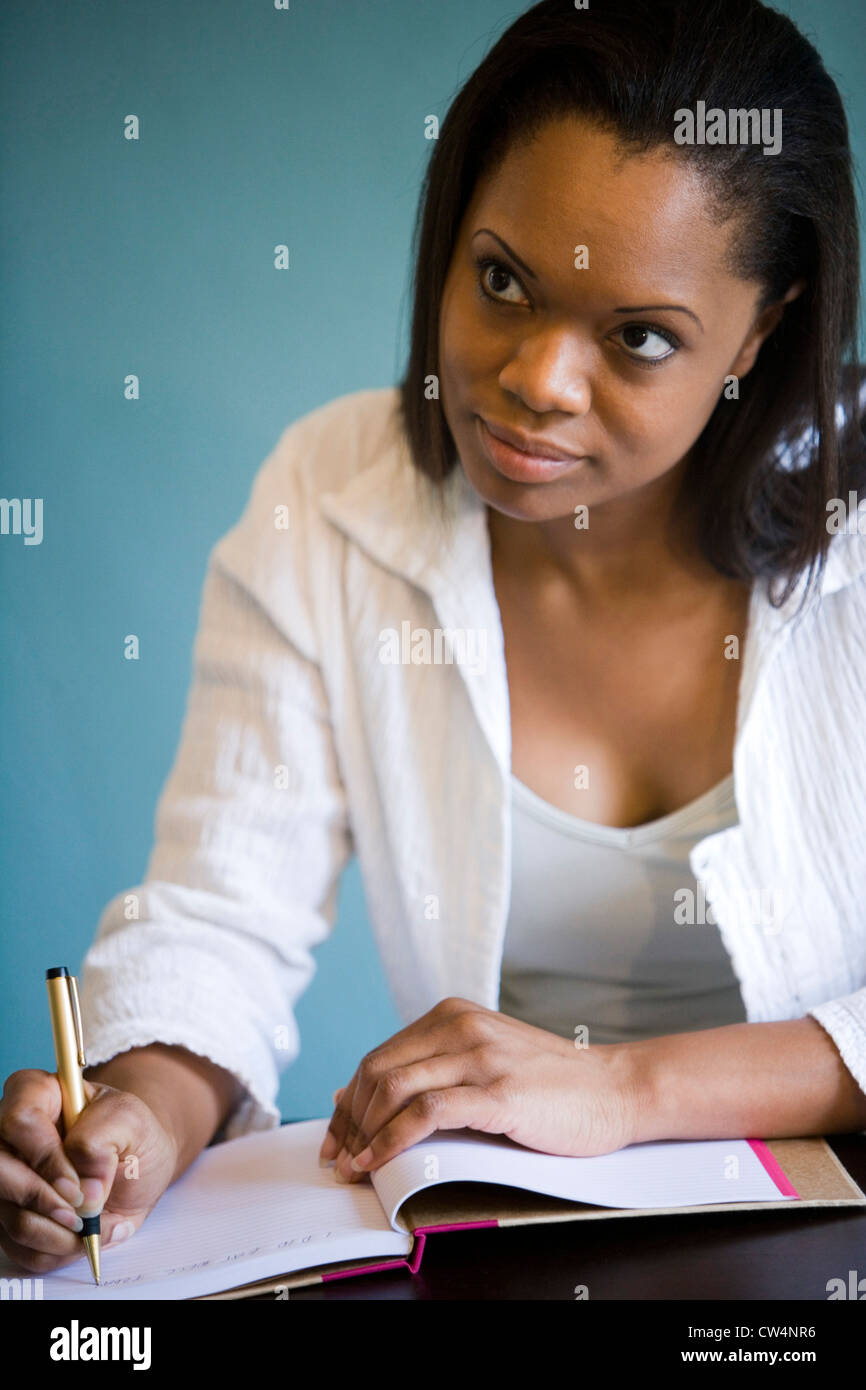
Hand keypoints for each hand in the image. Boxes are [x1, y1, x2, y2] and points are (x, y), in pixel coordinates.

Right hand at [0, 1068, 178, 1272]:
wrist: (136, 1168)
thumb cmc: (130, 1135)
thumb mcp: (131, 1121)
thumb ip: (103, 1140)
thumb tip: (82, 1186)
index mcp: (37, 1093)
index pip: (19, 1121)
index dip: (46, 1158)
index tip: (78, 1184)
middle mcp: (10, 1135)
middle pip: (0, 1172)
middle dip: (45, 1202)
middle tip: (82, 1213)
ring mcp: (6, 1178)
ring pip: (9, 1216)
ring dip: (56, 1233)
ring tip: (90, 1225)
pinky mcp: (9, 1215)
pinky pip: (19, 1246)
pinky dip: (54, 1251)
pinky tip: (79, 1236)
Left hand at [318, 997, 639, 1181]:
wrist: (616, 1088)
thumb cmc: (551, 1084)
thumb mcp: (486, 1058)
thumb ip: (433, 1068)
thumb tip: (360, 1095)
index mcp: (452, 1014)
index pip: (378, 1057)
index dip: (348, 1102)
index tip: (335, 1137)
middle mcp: (461, 1025)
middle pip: (376, 1071)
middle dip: (347, 1121)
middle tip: (337, 1158)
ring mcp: (480, 1056)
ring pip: (394, 1088)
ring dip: (363, 1133)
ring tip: (352, 1166)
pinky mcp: (498, 1092)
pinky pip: (427, 1112)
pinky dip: (392, 1139)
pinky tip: (379, 1160)